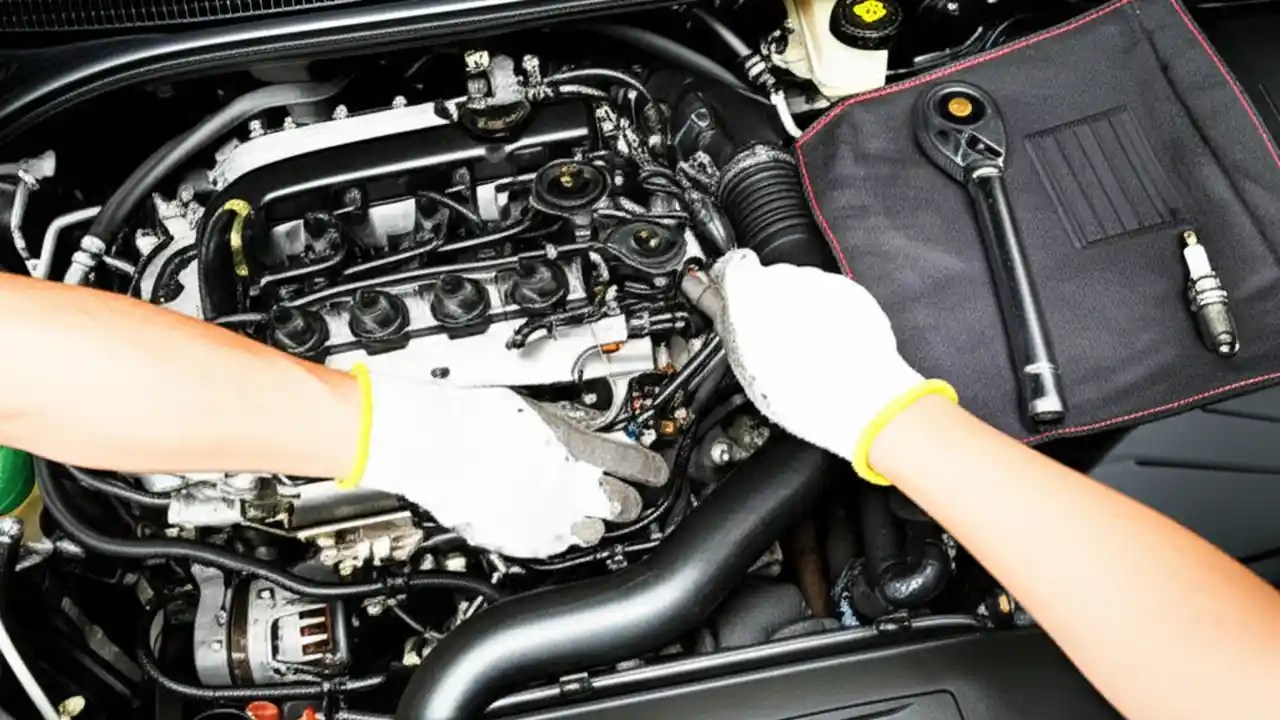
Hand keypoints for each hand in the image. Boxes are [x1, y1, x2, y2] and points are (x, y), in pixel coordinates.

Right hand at [354, 372, 647, 557]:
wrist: (432, 445)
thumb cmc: (472, 418)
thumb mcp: (538, 411)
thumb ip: (570, 431)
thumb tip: (585, 434)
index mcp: (581, 451)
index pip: (639, 466)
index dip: (653, 469)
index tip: (656, 470)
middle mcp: (572, 491)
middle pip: (626, 506)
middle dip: (627, 499)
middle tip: (621, 492)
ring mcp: (549, 522)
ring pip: (593, 533)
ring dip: (592, 522)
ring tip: (576, 508)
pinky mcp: (524, 544)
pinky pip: (554, 547)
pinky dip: (554, 536)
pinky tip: (541, 520)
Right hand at [711, 250, 954, 479]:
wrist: (863, 400)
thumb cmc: (804, 390)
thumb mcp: (746, 364)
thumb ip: (729, 323)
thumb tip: (717, 304)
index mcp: (751, 290)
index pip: (730, 268)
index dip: (729, 287)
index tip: (729, 302)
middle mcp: (786, 277)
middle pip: (767, 281)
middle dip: (767, 305)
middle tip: (770, 343)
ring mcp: (821, 282)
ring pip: (799, 289)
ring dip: (798, 311)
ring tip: (804, 350)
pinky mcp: (851, 292)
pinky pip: (829, 298)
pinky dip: (825, 316)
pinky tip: (827, 346)